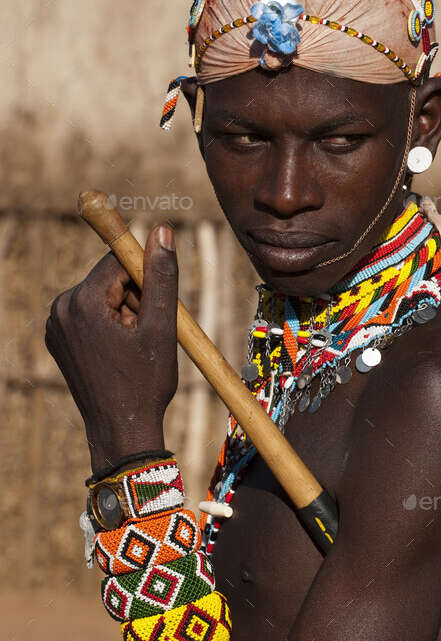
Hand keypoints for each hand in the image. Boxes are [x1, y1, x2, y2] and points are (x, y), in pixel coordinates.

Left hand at [45, 225, 178, 472]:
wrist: (121, 431)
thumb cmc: (144, 382)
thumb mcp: (161, 325)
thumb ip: (161, 275)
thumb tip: (161, 231)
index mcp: (81, 301)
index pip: (119, 261)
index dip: (148, 277)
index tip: (161, 302)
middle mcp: (61, 308)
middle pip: (111, 278)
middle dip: (137, 297)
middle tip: (150, 332)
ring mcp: (57, 325)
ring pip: (104, 296)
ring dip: (127, 311)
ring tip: (138, 346)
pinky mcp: (60, 339)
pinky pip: (92, 314)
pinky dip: (113, 324)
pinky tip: (124, 352)